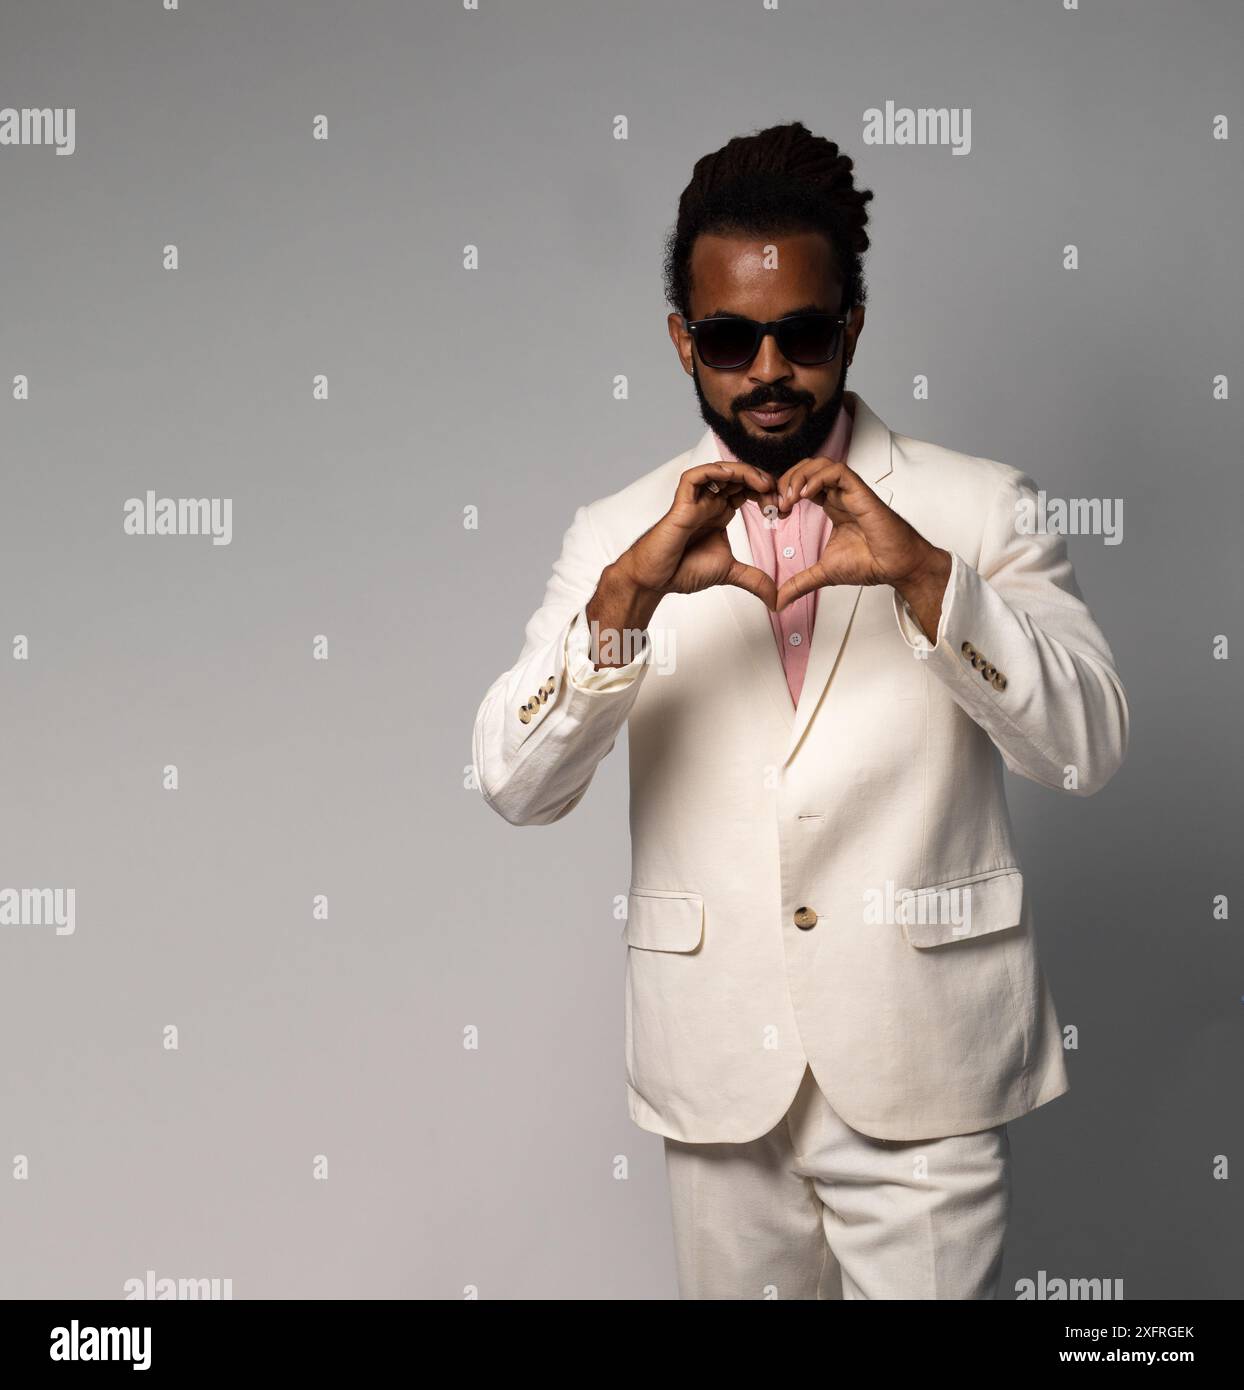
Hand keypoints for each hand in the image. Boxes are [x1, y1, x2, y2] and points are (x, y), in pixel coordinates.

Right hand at [617, 460, 780, 608]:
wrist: (655, 580)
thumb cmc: (682, 570)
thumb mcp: (730, 573)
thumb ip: (754, 580)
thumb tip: (776, 599)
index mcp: (720, 514)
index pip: (748, 491)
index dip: (767, 494)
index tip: (782, 510)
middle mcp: (709, 503)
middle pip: (738, 477)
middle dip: (761, 481)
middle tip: (778, 495)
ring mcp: (695, 501)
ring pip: (720, 471)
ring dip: (744, 472)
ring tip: (763, 483)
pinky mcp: (681, 504)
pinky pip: (694, 476)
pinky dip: (714, 471)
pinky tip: (732, 477)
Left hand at [771, 456, 950, 633]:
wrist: (896, 567)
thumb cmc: (871, 563)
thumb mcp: (823, 574)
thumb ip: (799, 583)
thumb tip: (779, 601)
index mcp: (833, 507)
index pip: (803, 484)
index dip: (785, 491)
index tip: (776, 512)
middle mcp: (840, 496)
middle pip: (808, 468)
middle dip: (787, 479)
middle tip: (779, 502)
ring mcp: (851, 492)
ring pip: (821, 464)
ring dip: (799, 476)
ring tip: (790, 498)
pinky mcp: (861, 493)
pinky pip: (838, 471)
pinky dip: (818, 478)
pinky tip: (806, 495)